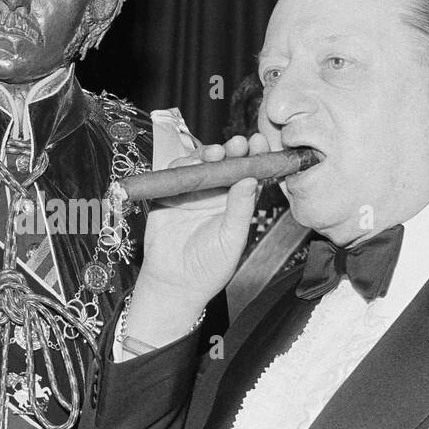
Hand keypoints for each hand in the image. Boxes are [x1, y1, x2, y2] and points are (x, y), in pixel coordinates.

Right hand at [122, 134, 268, 352]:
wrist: (175, 284)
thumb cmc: (209, 268)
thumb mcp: (231, 239)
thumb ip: (240, 209)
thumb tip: (251, 179)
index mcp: (235, 204)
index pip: (248, 174)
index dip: (254, 157)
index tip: (260, 145)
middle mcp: (215, 195)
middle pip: (225, 164)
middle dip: (232, 150)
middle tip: (238, 144)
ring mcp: (191, 194)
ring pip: (200, 165)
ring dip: (208, 154)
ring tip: (215, 153)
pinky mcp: (168, 196)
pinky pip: (174, 174)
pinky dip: (182, 165)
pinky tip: (191, 164)